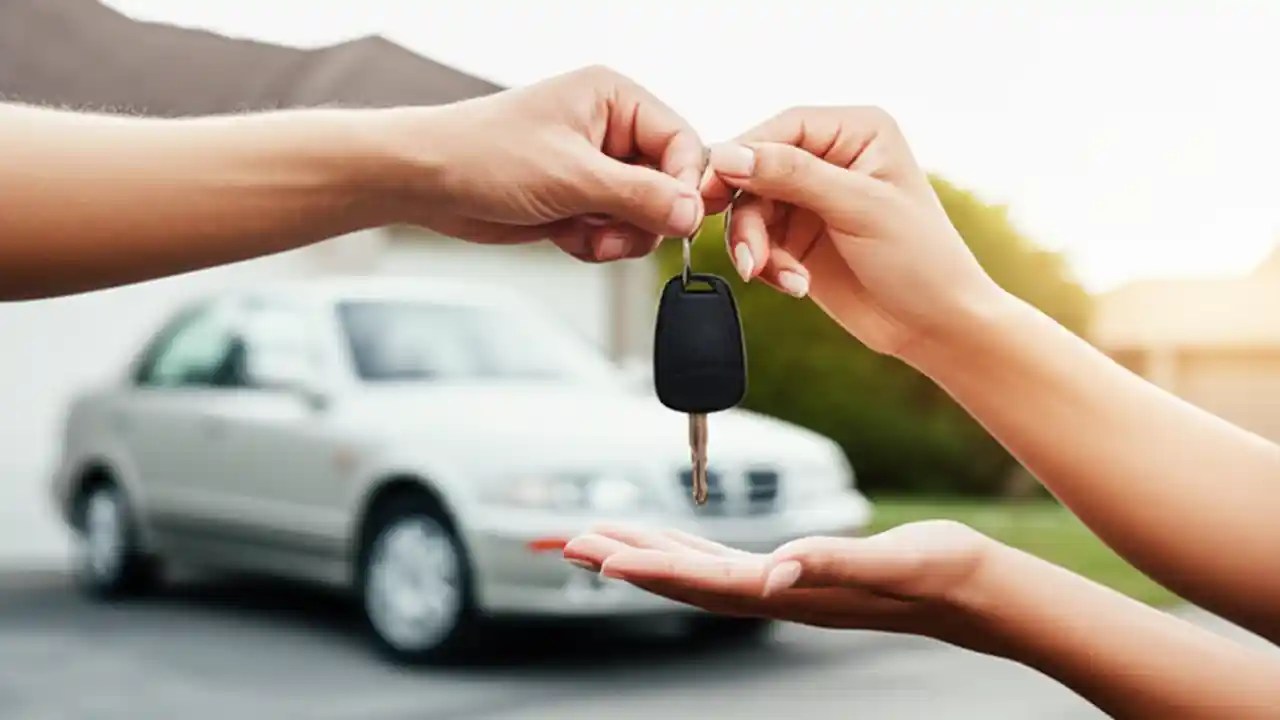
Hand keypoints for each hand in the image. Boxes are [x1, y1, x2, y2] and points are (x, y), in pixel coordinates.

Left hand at [384, 65, 705, 261]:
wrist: (427, 182)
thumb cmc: (484, 155)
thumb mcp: (572, 176)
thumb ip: (639, 196)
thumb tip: (692, 213)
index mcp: (615, 99)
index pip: (682, 142)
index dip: (685, 186)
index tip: (677, 221)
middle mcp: (610, 130)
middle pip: (667, 184)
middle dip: (645, 217)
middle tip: (616, 231)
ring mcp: (595, 168)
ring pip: (643, 215)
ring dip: (620, 235)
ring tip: (586, 235)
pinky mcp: (578, 200)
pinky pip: (614, 231)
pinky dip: (597, 243)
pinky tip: (567, 236)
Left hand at [563, 521, 1000, 650]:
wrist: (982, 593)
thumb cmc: (944, 574)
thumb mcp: (895, 561)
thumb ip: (834, 563)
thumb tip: (776, 571)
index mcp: (796, 593)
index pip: (707, 585)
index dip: (651, 572)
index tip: (602, 560)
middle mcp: (782, 597)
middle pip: (689, 583)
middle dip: (631, 565)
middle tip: (575, 546)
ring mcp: (790, 590)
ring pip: (702, 576)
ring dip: (651, 560)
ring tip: (606, 546)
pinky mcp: (802, 577)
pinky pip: (729, 566)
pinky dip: (691, 556)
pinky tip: (674, 548)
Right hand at [701, 107, 1005, 357]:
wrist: (934, 326)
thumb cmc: (920, 259)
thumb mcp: (858, 208)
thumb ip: (792, 175)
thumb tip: (729, 154)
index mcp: (855, 131)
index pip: (780, 129)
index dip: (741, 156)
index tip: (712, 187)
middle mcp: (829, 158)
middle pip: (755, 171)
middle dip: (748, 216)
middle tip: (747, 255)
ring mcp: (811, 199)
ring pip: (750, 210)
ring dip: (754, 246)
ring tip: (772, 275)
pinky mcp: (798, 237)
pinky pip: (758, 241)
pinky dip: (766, 264)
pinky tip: (794, 284)